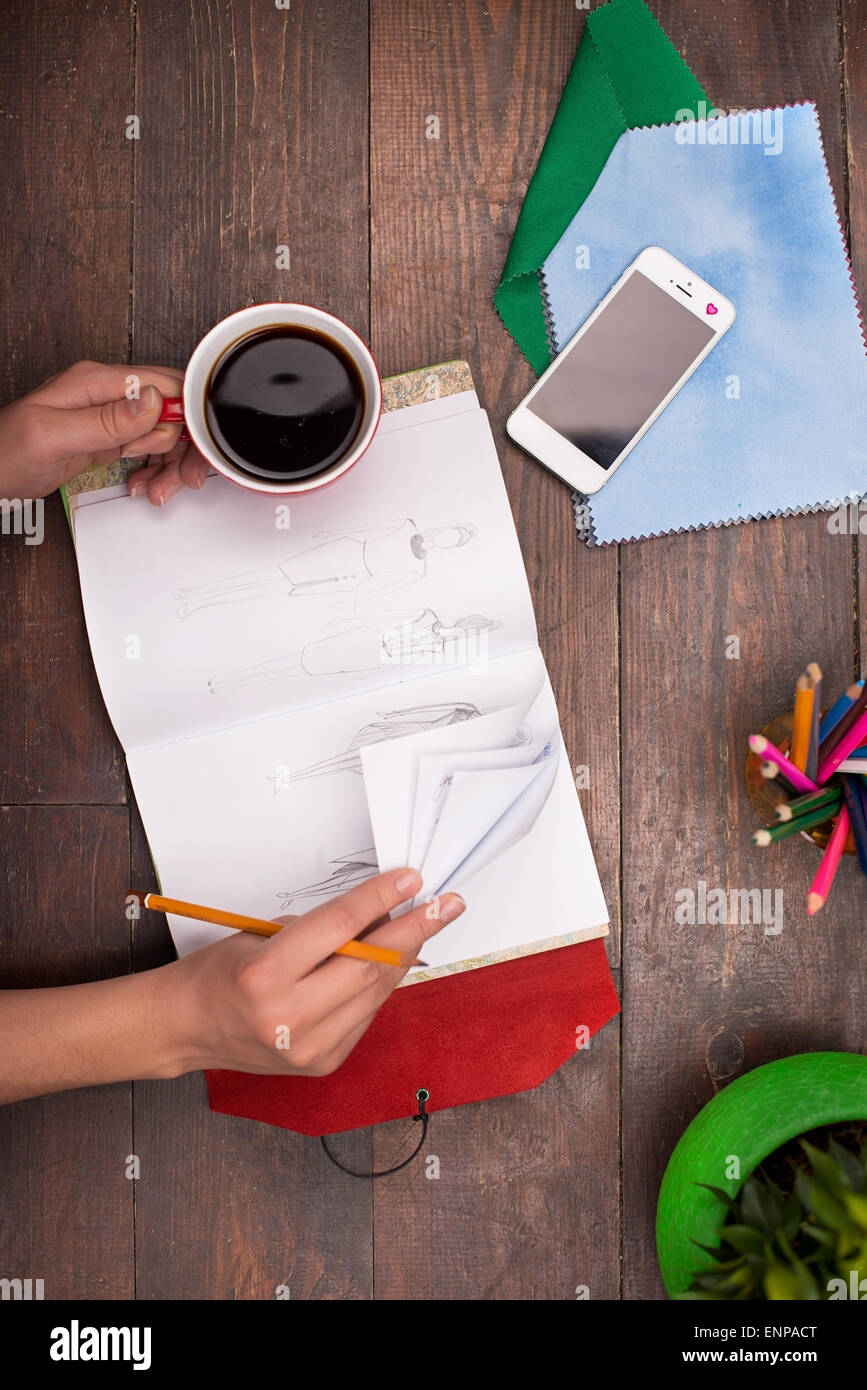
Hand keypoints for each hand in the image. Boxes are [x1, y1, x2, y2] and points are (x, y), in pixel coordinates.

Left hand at [0, 359, 208, 504]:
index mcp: (96, 381)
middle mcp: (107, 393)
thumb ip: (106, 419)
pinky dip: (152, 469)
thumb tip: (152, 399)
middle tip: (178, 480)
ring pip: (163, 432)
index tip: (188, 448)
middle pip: (171, 410)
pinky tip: (141, 483)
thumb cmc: (6, 453)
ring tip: (156, 488)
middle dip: (182, 447)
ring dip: (168, 464)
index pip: (164, 384)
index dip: (186, 417)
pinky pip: (146, 448)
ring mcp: (108, 415)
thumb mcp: (54, 436)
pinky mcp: (106, 437)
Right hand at [164, 869, 463, 1076]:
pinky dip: (380, 985)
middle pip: (370, 965)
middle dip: (415, 929)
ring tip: (427, 924)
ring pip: (376, 991)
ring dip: (405, 955)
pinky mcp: (323, 1063)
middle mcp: (289, 1017)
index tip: (411, 880)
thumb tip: (379, 912)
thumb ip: (319, 930)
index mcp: (264, 977)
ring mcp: (309, 1047)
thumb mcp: (262, 936)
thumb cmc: (219, 974)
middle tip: (447, 904)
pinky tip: (391, 960)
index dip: (379, 899)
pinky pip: (366, 1014)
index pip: (338, 928)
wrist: (187, 1029)